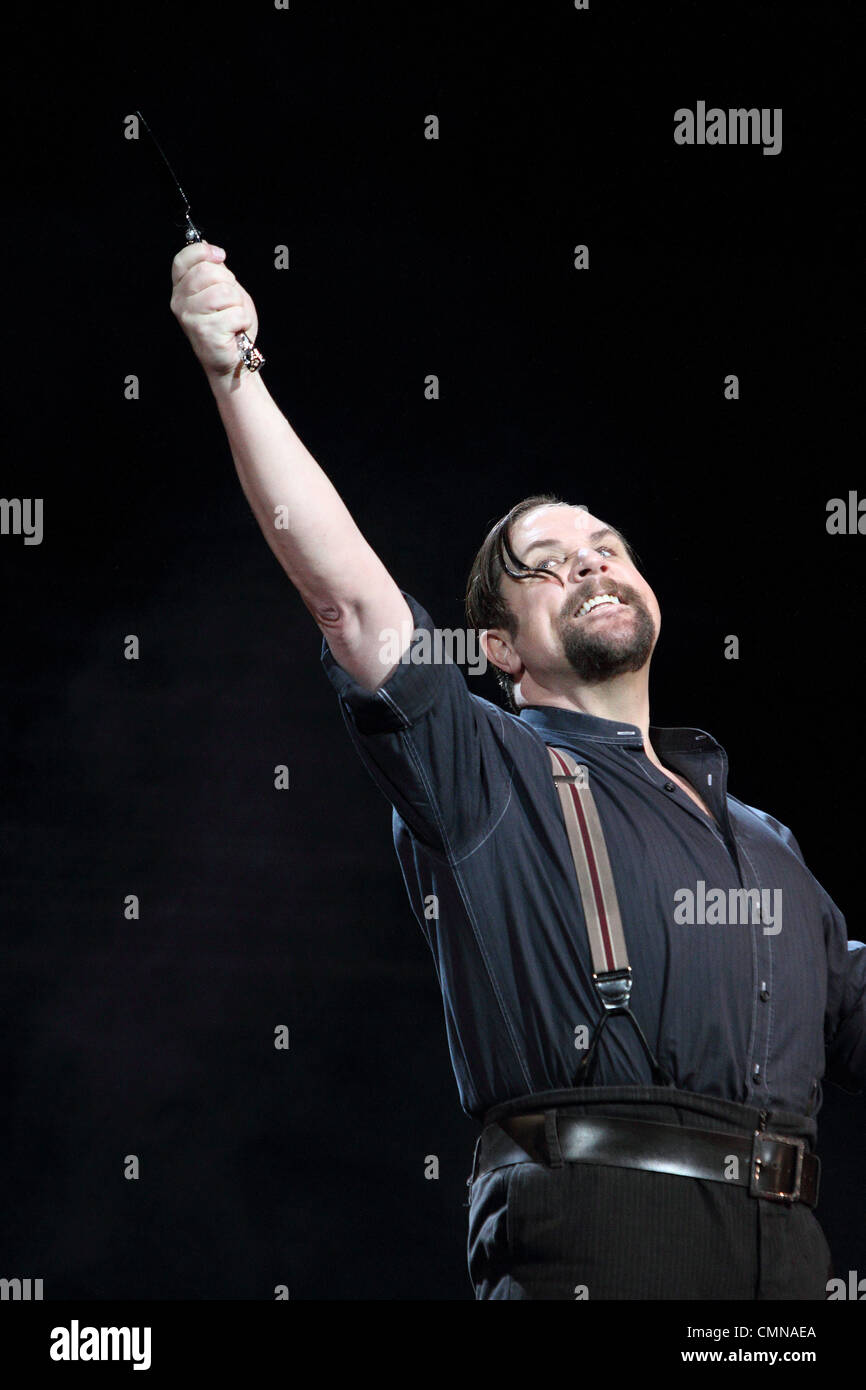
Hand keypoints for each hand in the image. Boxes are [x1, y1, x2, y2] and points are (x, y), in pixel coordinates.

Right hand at [170, 242, 258, 378]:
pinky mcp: (205, 331)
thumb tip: (210, 248)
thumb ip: (215, 272)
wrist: (233, 360)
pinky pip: (235, 313)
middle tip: (230, 302)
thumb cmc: (228, 325)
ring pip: (224, 292)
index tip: (220, 255)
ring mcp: (190, 317)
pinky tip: (235, 329)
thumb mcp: (222, 291)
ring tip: (232, 317)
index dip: (202, 252)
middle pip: (208, 272)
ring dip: (238, 304)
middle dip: (229, 283)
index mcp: (181, 289)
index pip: (183, 260)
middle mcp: (180, 302)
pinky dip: (243, 320)